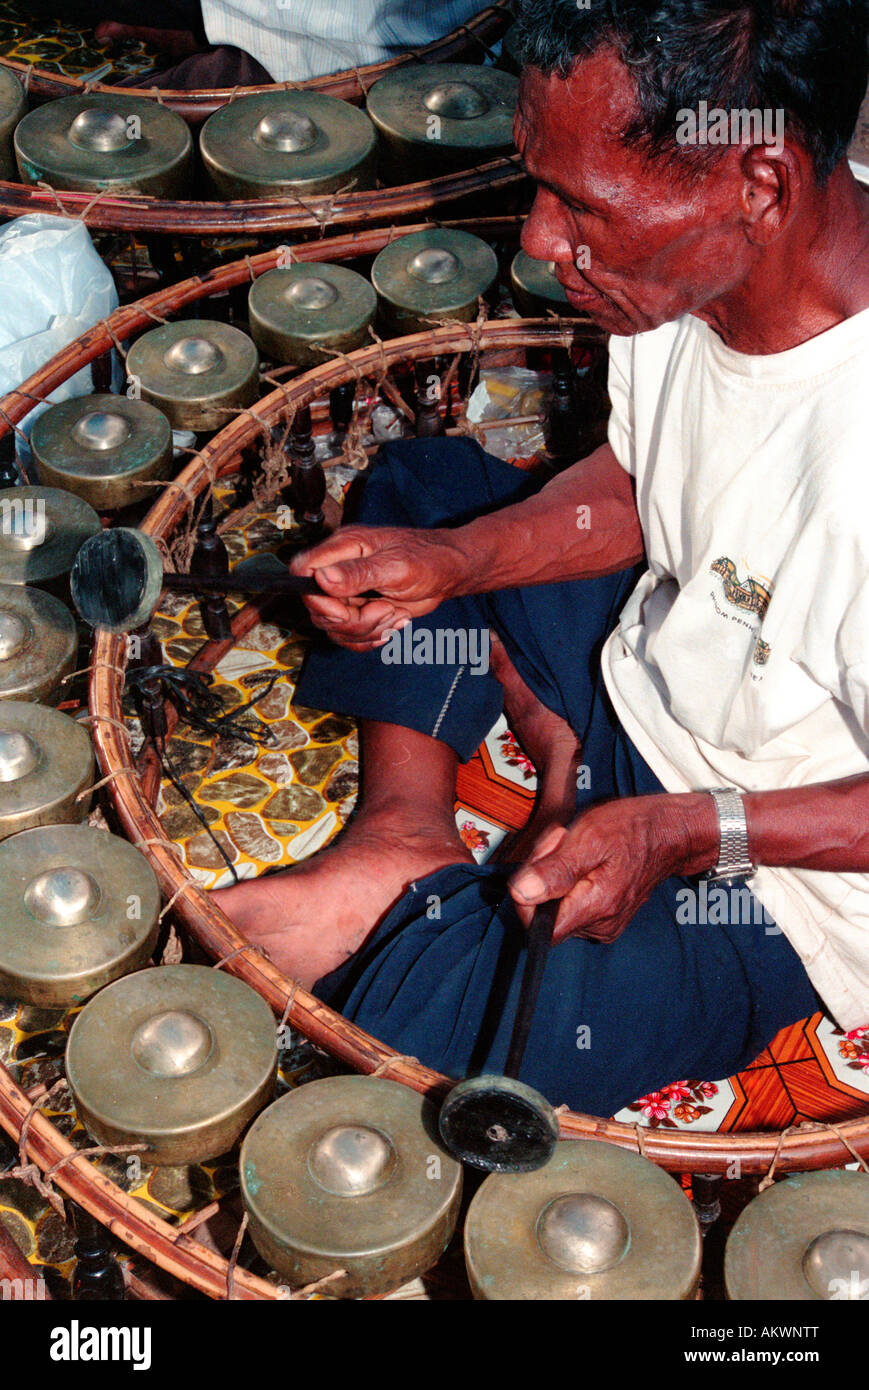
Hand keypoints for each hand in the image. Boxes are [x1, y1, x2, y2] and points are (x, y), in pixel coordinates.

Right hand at [289, 524, 466, 650]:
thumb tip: (322, 577)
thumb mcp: (395, 566)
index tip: (345, 610)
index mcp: (344, 547)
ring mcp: (348, 591)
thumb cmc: (428, 559)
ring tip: (394, 614)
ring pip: (334, 627)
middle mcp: (340, 568)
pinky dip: (370, 638)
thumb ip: (358, 573)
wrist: (449, 572)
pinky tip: (393, 625)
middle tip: (385, 610)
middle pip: (318, 608)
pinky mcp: (358, 609)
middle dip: (351, 620)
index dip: (316, 597)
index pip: (303, 570)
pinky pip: (349, 636)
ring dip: (366, 630)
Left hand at [508, 793, 718, 943]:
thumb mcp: (588, 838)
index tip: (544, 862)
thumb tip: (521, 893)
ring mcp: (603, 924)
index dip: (527, 896)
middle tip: (562, 844)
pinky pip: (572, 904)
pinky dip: (570, 881)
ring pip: (557, 907)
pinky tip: (583, 859)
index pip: (537, 927)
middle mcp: (598, 926)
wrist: (668, 833)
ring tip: (576, 848)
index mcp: (594, 908)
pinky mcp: (605, 917)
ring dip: (555, 876)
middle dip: (543, 877)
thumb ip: (555, 870)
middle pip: (545, 914)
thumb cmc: (632, 830)